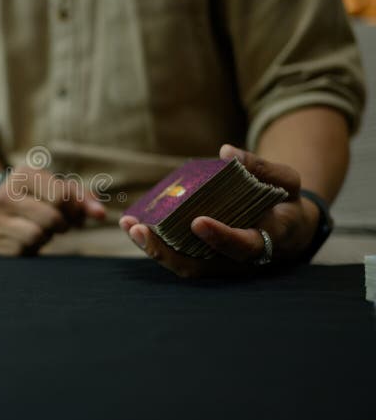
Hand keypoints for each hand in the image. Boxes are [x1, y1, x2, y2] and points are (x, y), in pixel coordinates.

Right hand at [0, 165, 105, 255]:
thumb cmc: (36, 199)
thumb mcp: (56, 190)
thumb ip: (82, 199)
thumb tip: (101, 214)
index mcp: (23, 174)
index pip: (61, 195)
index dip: (75, 209)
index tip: (74, 214)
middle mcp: (5, 193)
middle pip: (52, 217)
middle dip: (63, 225)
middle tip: (60, 224)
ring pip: (37, 235)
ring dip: (47, 236)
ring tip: (42, 229)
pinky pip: (24, 249)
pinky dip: (32, 247)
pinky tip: (27, 238)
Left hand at [119, 145, 319, 277]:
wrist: (290, 230)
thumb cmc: (286, 202)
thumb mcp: (287, 181)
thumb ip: (261, 167)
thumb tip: (226, 152)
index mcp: (270, 240)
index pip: (244, 245)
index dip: (221, 237)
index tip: (197, 222)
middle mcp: (242, 262)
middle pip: (201, 266)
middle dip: (166, 251)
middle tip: (139, 228)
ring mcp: (222, 266)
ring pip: (185, 267)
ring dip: (154, 249)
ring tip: (129, 226)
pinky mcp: (207, 263)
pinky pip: (179, 259)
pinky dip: (156, 246)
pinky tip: (134, 226)